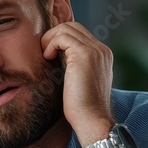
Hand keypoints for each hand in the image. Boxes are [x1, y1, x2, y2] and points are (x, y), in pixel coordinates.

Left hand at [41, 22, 114, 143]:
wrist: (92, 120)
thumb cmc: (82, 108)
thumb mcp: (79, 81)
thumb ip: (74, 66)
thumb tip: (55, 57)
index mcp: (102, 56)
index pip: (79, 34)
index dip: (60, 39)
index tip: (48, 52)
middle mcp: (102, 50)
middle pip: (73, 26)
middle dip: (54, 35)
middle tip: (44, 52)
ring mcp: (95, 51)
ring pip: (67, 28)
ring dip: (51, 39)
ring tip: (45, 55)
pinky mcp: (84, 55)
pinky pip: (63, 37)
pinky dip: (51, 44)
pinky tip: (47, 58)